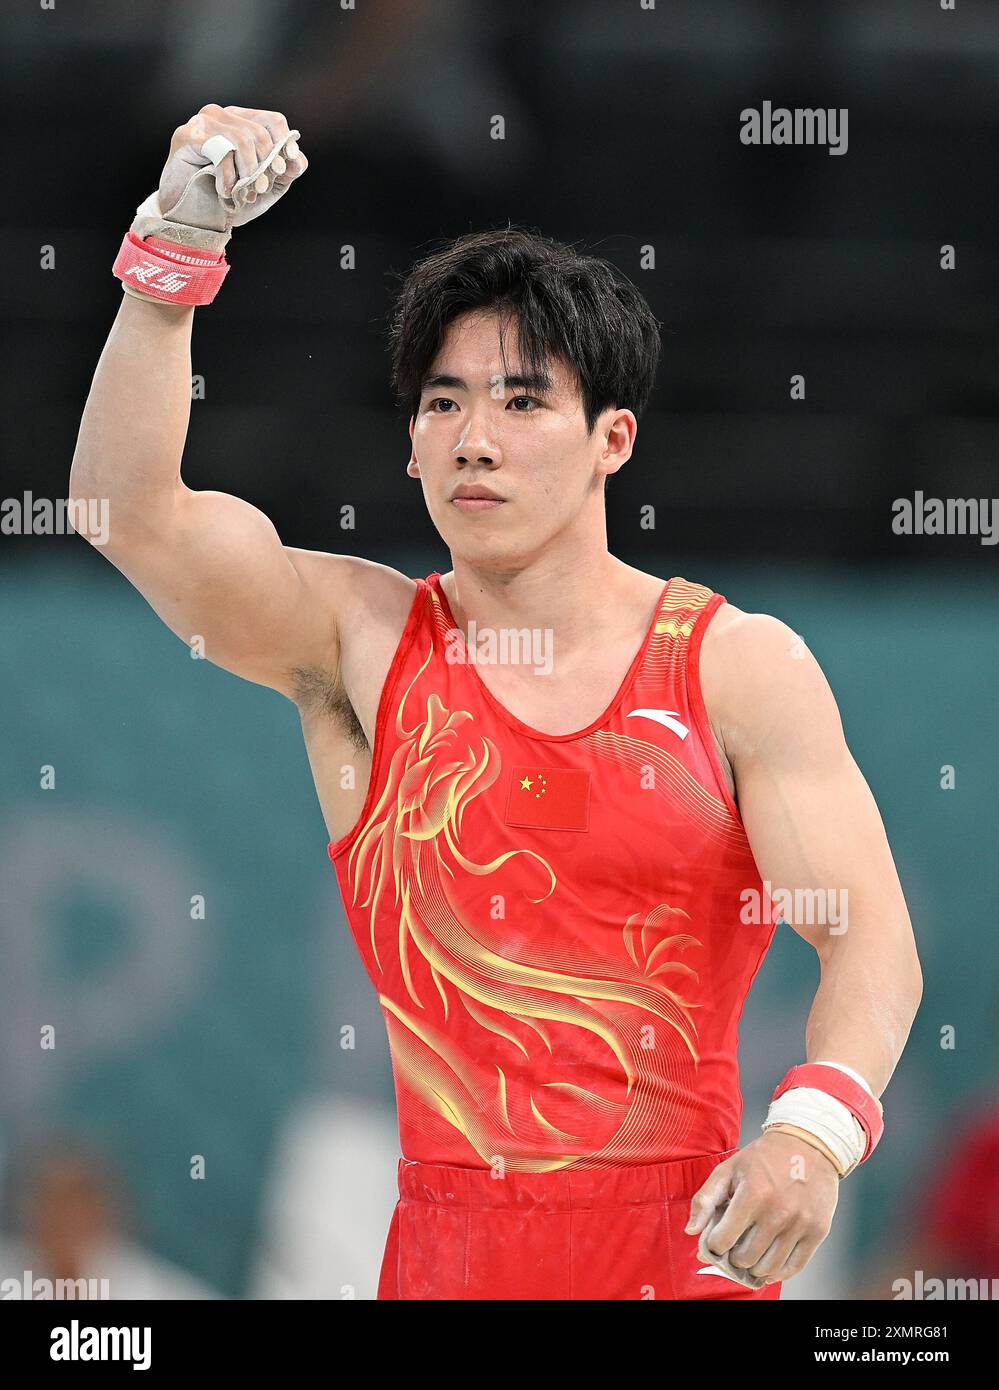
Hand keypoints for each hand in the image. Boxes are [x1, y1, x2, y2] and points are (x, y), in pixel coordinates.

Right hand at [159, 104, 307, 228]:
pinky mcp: (187, 135)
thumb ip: (284, 172)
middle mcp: (223, 115)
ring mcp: (203, 122)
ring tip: (243, 193)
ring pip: (243, 140)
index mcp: (242, 122)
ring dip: (248, 173)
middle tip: (259, 189)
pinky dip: (228, 177)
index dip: (283, 144)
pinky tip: (224, 191)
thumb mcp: (264, 188)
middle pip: (260, 132)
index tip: (282, 170)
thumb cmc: (227, 200)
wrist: (193, 217)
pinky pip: (221, 151)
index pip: (273, 121)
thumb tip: (297, 159)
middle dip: (265, 166)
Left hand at [685, 1129, 839, 1284]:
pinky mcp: (817, 1232)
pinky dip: (778, 1272)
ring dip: (754, 1267)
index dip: (714, 1245)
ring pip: (768, 1268)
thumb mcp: (729, 1169)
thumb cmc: (764, 1157)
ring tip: (751, 1254)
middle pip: (745, 1258)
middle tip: (735, 1246)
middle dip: (733, 1257)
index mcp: (752, 1195)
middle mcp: (777, 1214)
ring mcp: (799, 1225)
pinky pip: (794, 1267)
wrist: (808, 1144)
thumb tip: (691, 1230)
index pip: (722, 1241)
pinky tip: (769, 1264)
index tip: (716, 1240)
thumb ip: (705, 1199)